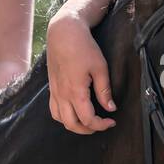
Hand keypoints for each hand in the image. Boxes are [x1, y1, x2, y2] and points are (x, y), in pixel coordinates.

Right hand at [47, 14, 116, 133]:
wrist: (64, 33)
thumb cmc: (83, 47)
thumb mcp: (100, 68)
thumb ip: (104, 91)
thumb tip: (111, 108)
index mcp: (75, 91)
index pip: (87, 119)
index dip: (101, 125)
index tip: (112, 121)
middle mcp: (62, 94)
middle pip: (71, 124)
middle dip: (88, 130)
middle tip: (102, 124)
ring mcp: (54, 91)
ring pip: (60, 119)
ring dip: (74, 125)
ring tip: (88, 121)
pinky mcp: (51, 87)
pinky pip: (54, 109)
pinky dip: (64, 116)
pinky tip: (74, 111)